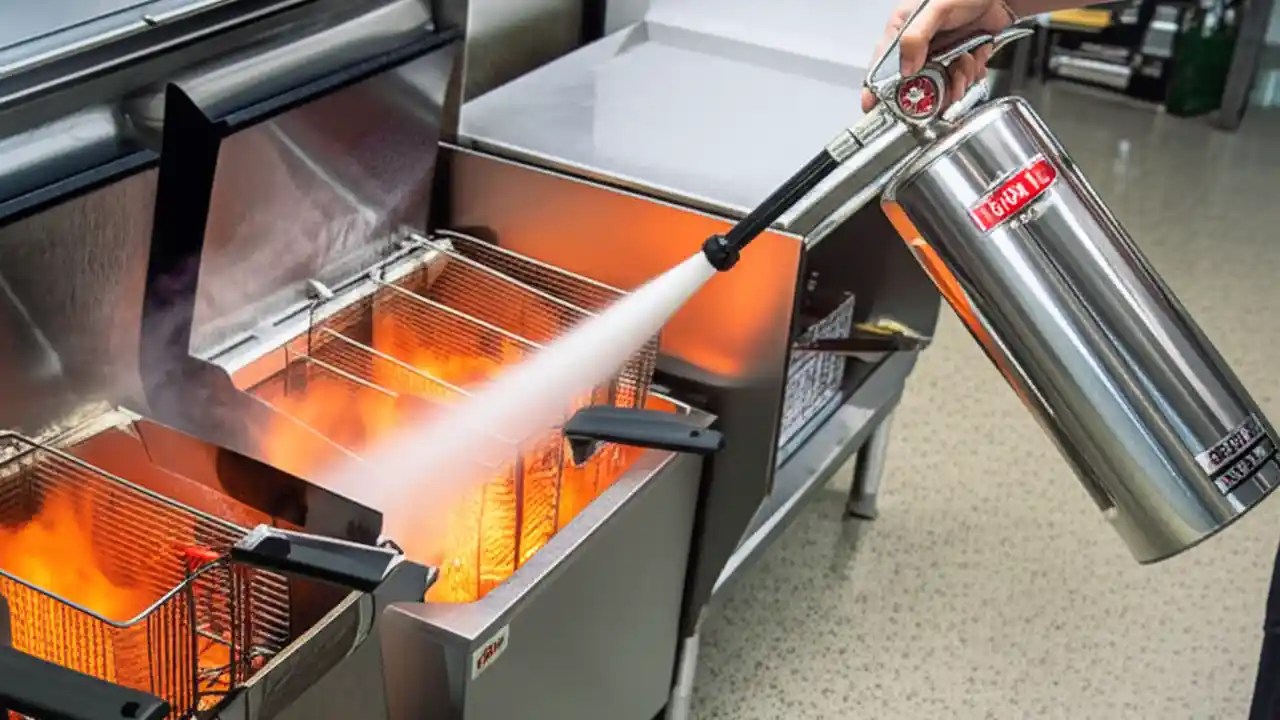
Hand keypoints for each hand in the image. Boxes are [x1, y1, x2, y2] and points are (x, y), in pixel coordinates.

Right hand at [861, 0, 1017, 111]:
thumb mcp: (936, 8)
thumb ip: (916, 37)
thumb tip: (905, 68)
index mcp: (902, 28)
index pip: (882, 64)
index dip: (877, 88)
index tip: (874, 107)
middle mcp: (918, 44)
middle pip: (913, 81)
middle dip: (929, 90)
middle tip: (940, 92)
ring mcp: (939, 52)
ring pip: (938, 84)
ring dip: (954, 83)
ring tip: (964, 68)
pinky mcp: (957, 58)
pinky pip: (958, 80)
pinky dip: (969, 77)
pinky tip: (974, 62)